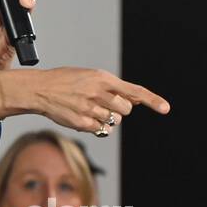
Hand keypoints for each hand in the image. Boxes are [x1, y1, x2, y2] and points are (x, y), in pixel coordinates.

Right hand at [23, 67, 169, 133]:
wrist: (40, 90)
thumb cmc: (65, 82)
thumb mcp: (89, 76)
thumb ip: (111, 87)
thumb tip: (133, 99)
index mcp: (102, 78)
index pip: (133, 90)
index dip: (152, 100)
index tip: (166, 108)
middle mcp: (98, 93)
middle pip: (125, 110)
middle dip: (120, 110)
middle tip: (106, 105)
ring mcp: (90, 109)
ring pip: (113, 121)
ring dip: (106, 118)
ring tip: (90, 109)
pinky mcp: (82, 122)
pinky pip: (101, 130)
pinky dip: (96, 126)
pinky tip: (83, 116)